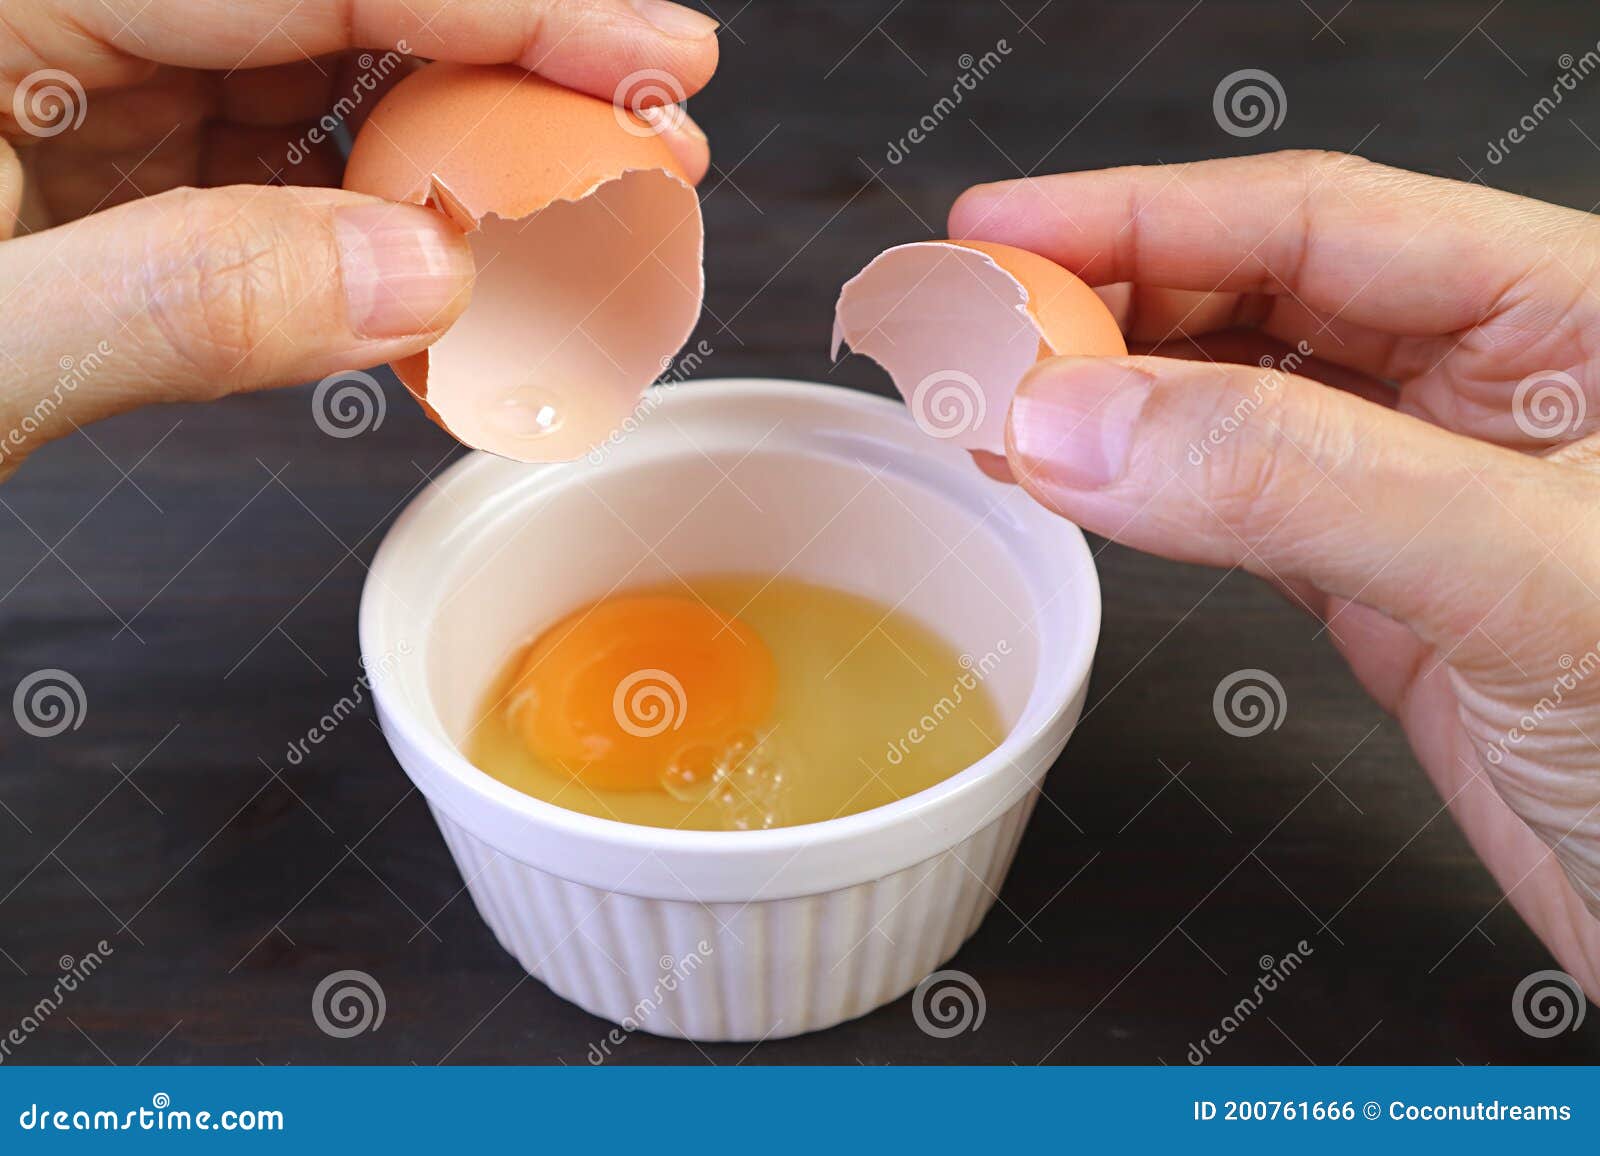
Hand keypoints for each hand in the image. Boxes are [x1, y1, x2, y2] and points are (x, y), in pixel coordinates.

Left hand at [0, 0, 716, 480]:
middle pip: (329, 6)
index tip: (657, 56)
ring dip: (448, 164)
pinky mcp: (93, 153)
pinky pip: (267, 164)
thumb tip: (423, 276)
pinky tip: (439, 280)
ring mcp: (68, 78)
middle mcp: (43, 15)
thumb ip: (196, 302)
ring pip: (314, 83)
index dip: (508, 5)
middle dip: (503, 77)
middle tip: (646, 144)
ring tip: (561, 238)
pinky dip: (366, 228)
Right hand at [952, 150, 1599, 995]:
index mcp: (1574, 313)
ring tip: (996, 399)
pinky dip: (1148, 494)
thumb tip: (1082, 420)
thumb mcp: (1522, 579)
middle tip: (974, 329)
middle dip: (1106, 305)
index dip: (1141, 214)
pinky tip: (1081, 479)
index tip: (999, 226)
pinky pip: (1243, 506)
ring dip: (1112, 400)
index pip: (1321, 218)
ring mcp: (1438, 490)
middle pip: (1262, 295)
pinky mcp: (1393, 590)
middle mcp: (1500, 385)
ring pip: (1240, 402)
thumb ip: (1297, 483)